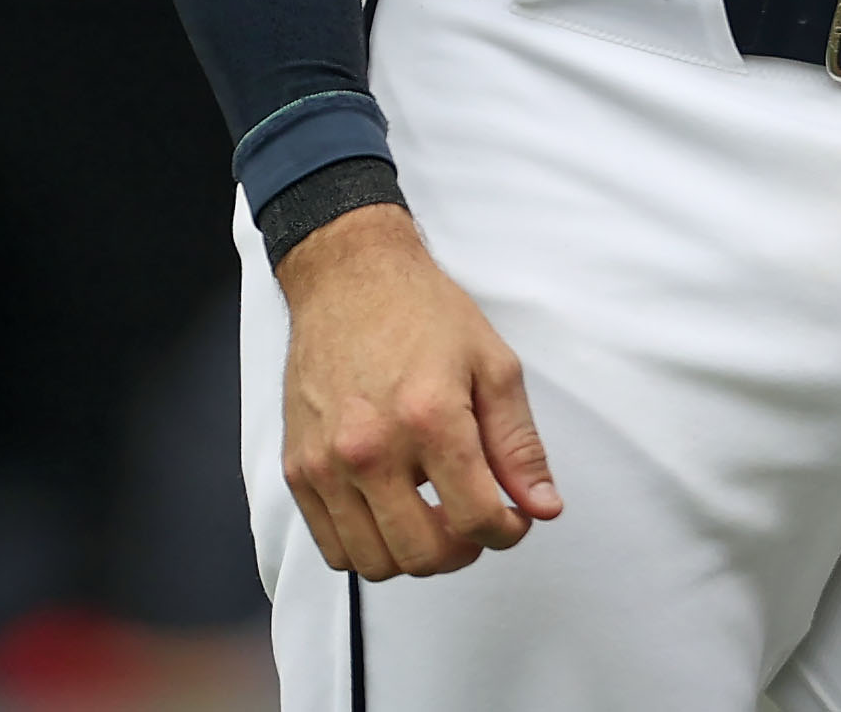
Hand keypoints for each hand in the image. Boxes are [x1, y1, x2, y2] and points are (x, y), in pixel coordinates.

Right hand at [274, 202, 560, 578]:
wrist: (348, 277)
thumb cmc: (421, 313)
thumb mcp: (493, 366)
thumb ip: (519, 445)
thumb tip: (542, 507)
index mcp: (429, 418)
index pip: (477, 519)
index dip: (508, 532)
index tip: (512, 518)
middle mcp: (371, 448)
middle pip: (424, 555)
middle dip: (464, 551)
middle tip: (475, 521)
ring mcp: (326, 464)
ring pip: (375, 563)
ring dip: (414, 556)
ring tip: (433, 518)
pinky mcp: (298, 469)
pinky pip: (332, 547)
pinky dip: (368, 548)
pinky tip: (391, 512)